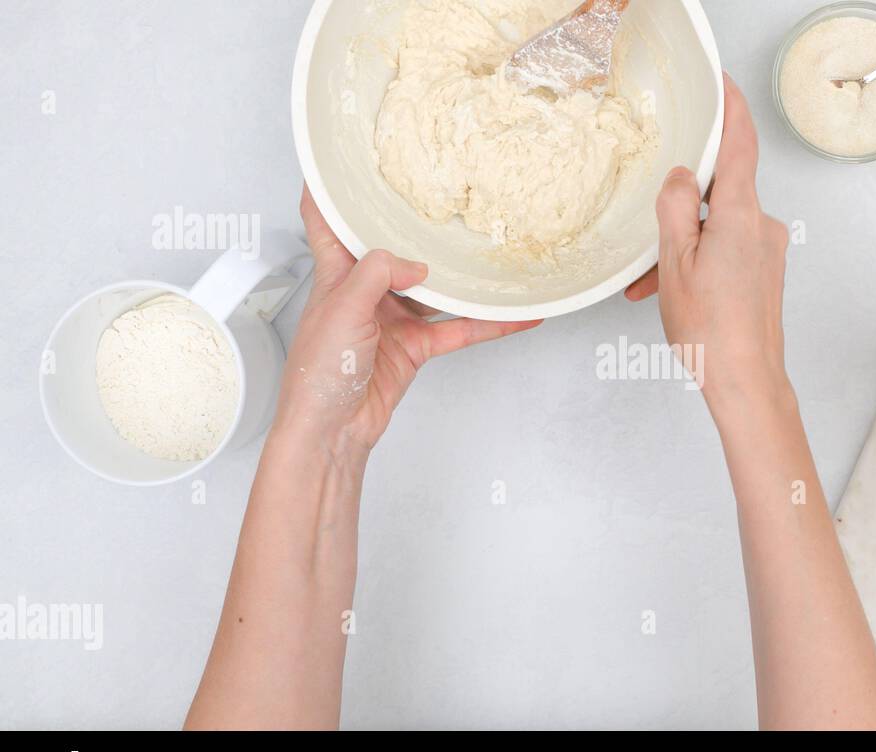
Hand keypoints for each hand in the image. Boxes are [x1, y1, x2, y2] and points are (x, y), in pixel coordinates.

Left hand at [276, 186, 541, 455]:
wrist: (332, 430)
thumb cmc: (319, 373)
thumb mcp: (343, 308)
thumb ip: (378, 274)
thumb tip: (417, 263)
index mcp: (337, 272)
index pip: (323, 218)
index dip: (327, 186)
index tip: (341, 157)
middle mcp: (365, 290)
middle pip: (394, 248)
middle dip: (416, 227)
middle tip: (446, 198)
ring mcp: (393, 318)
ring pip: (435, 288)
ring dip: (462, 278)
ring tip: (494, 254)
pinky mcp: (416, 346)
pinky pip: (459, 328)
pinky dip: (489, 324)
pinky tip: (516, 316)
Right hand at [625, 74, 790, 412]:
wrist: (747, 384)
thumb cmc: (710, 331)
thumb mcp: (674, 262)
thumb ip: (675, 208)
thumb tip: (679, 176)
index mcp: (741, 215)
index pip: (740, 142)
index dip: (731, 107)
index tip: (721, 83)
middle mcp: (763, 227)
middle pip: (719, 190)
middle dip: (680, 208)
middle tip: (650, 237)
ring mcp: (767, 251)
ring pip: (716, 228)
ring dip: (682, 247)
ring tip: (651, 284)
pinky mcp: (764, 273)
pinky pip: (726, 252)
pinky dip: (697, 264)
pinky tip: (671, 292)